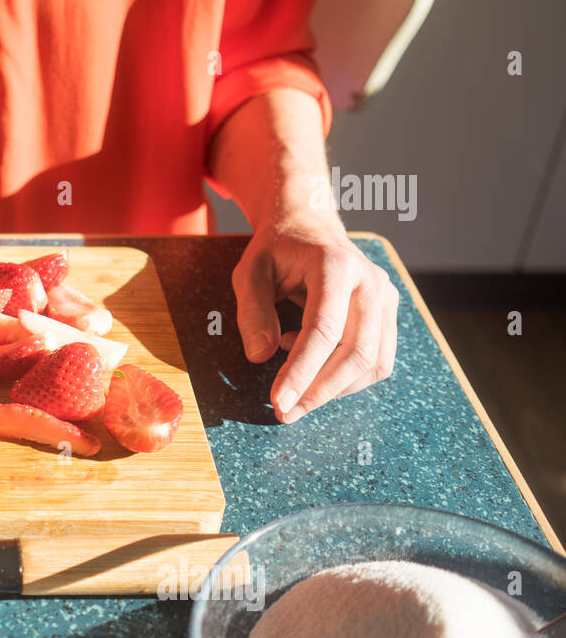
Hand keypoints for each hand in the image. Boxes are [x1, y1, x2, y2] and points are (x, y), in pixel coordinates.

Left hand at [232, 219, 398, 423]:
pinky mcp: (388, 314)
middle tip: (285, 412)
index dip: (301, 372)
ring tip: (293, 376)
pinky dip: (345, 375)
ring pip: (373, 363)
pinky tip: (312, 358)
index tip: (279, 403)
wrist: (309, 225)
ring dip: (334, 388)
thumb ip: (251, 311)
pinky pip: (378, 361)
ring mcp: (385, 298)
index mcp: (335, 265)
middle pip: (357, 353)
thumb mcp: (249, 271)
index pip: (323, 330)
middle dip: (320, 391)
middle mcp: (370, 281)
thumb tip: (260, 356)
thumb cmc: (277, 248)